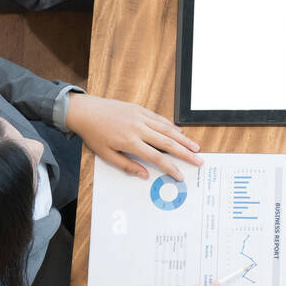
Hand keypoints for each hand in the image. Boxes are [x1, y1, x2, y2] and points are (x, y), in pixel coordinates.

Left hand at [66, 93, 202, 180]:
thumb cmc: (94, 134)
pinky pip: (160, 119)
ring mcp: (141, 117)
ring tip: (195, 147)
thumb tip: (144, 175)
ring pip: (168, 129)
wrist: (86, 111)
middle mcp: (139, 128)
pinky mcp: (140, 110)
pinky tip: (180, 132)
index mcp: (130, 141)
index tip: (180, 175)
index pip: (156, 157)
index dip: (171, 167)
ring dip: (183, 139)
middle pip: (168, 143)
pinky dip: (172, 126)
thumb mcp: (106, 154)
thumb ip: (126, 165)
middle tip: (199, 160)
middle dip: (185, 153)